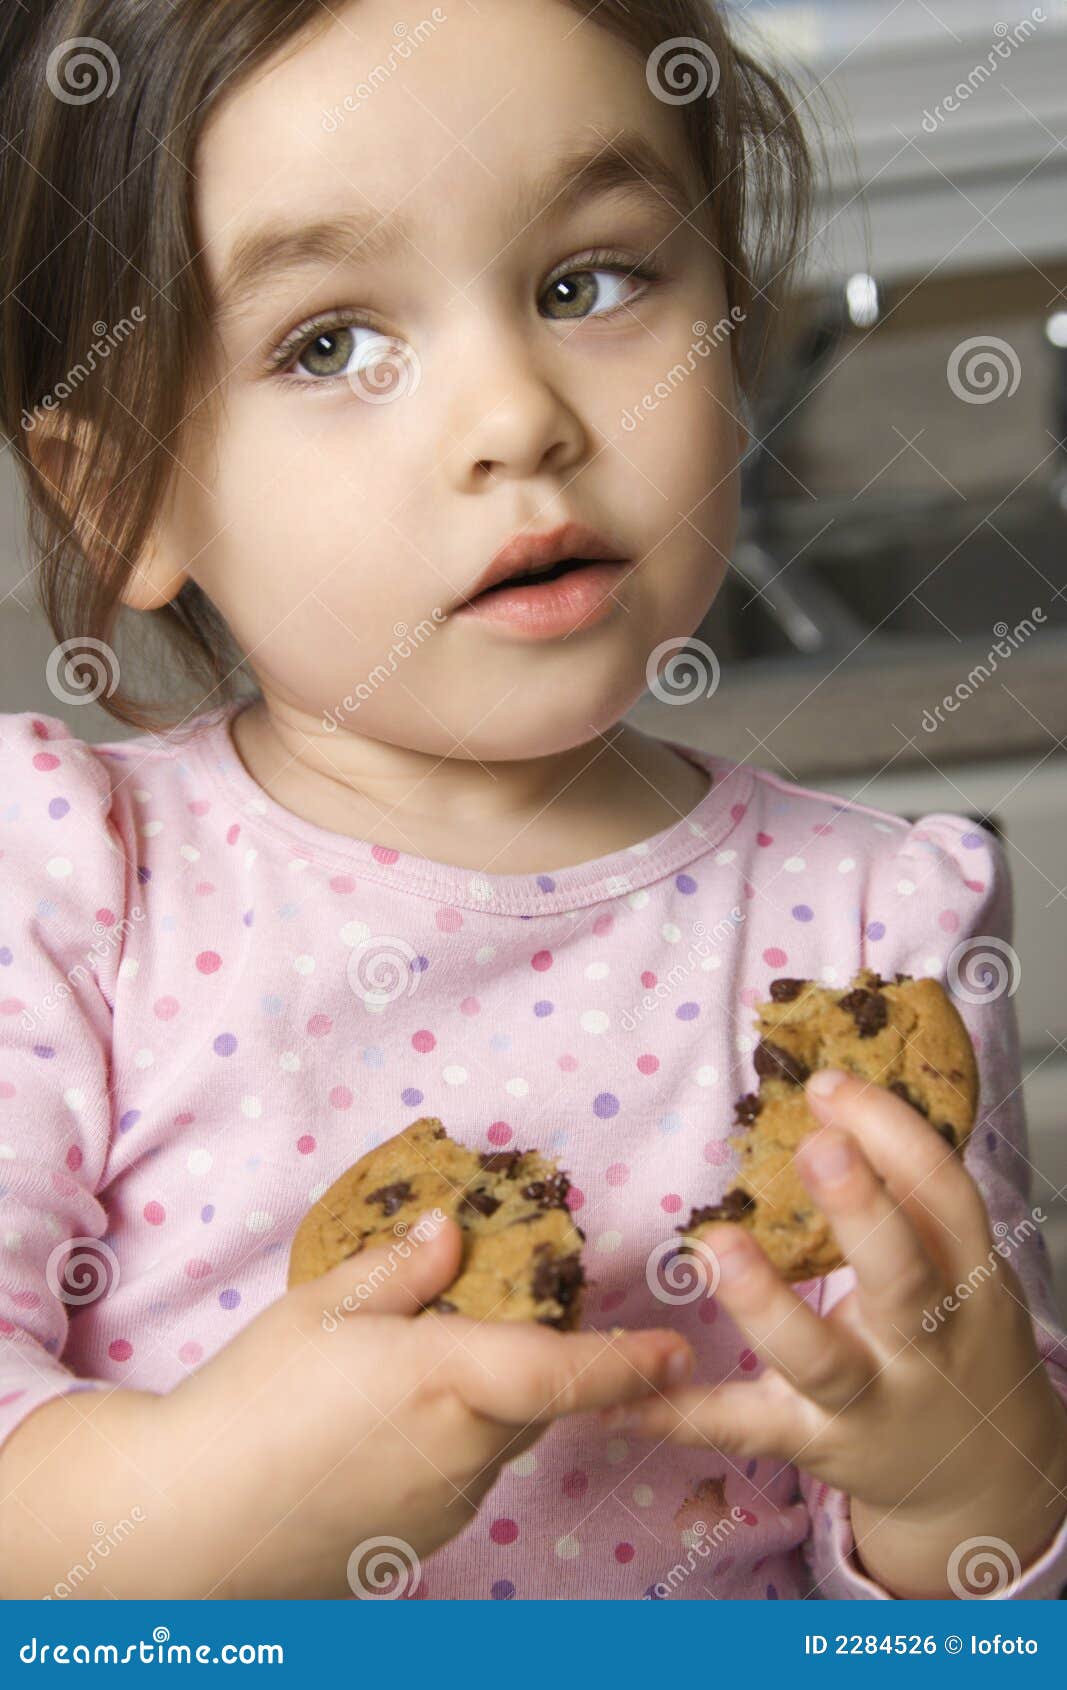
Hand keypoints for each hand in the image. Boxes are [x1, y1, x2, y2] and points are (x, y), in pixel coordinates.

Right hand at [160, 1209, 693, 1597]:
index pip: (564, 1373)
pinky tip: (383, 1432)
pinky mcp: (420, 1541)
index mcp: (447, 1379)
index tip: (676, 1351)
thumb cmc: (252, 1401)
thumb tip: (450, 1233)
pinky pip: (464, 1479)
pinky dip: (452, 1445)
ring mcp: (446, 1506)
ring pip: (499, 1443)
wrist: (188, 1522)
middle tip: (501, 1324)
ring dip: (487, 1407)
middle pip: (533, 1404)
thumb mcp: (320, 1309)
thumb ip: (399, 1270)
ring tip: (412, 1378)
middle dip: (538, 1367)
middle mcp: (464, 1451)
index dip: (625, 1363)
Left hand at [598, 1069, 1066, 1597]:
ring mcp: (867, 1400)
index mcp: (967, 1277)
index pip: (942, 1196)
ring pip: (818, 1359)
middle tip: (817, 1146)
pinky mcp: (808, 1441)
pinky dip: (675, 1414)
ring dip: (764, 1304)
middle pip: (902, 1276)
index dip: (893, 1135)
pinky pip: (738, 1427)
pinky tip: (612, 1398)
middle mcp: (925, 1342)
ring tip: (713, 1249)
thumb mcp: (957, 1263)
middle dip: (861, 1211)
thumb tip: (826, 1093)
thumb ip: (904, 1191)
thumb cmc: (948, 1329)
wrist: (976, 1471)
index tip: (828, 1085)